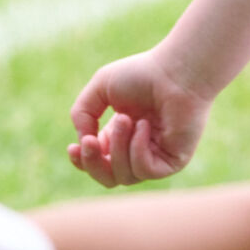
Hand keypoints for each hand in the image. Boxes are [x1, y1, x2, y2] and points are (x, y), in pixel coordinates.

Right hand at [66, 49, 213, 186]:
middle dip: (93, 162)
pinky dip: (137, 149)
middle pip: (107, 178)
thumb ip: (82, 114)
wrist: (176, 72)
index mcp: (119, 136)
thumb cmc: (142, 75)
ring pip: (124, 176)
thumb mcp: (100, 88)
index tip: (73, 147)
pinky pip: (144, 170)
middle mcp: (137, 150)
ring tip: (126, 118)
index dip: (82, 161)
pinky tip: (145, 126)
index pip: (96, 163)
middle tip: (91, 141)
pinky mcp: (172, 162)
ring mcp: (155, 158)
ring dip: (117, 147)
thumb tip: (83, 142)